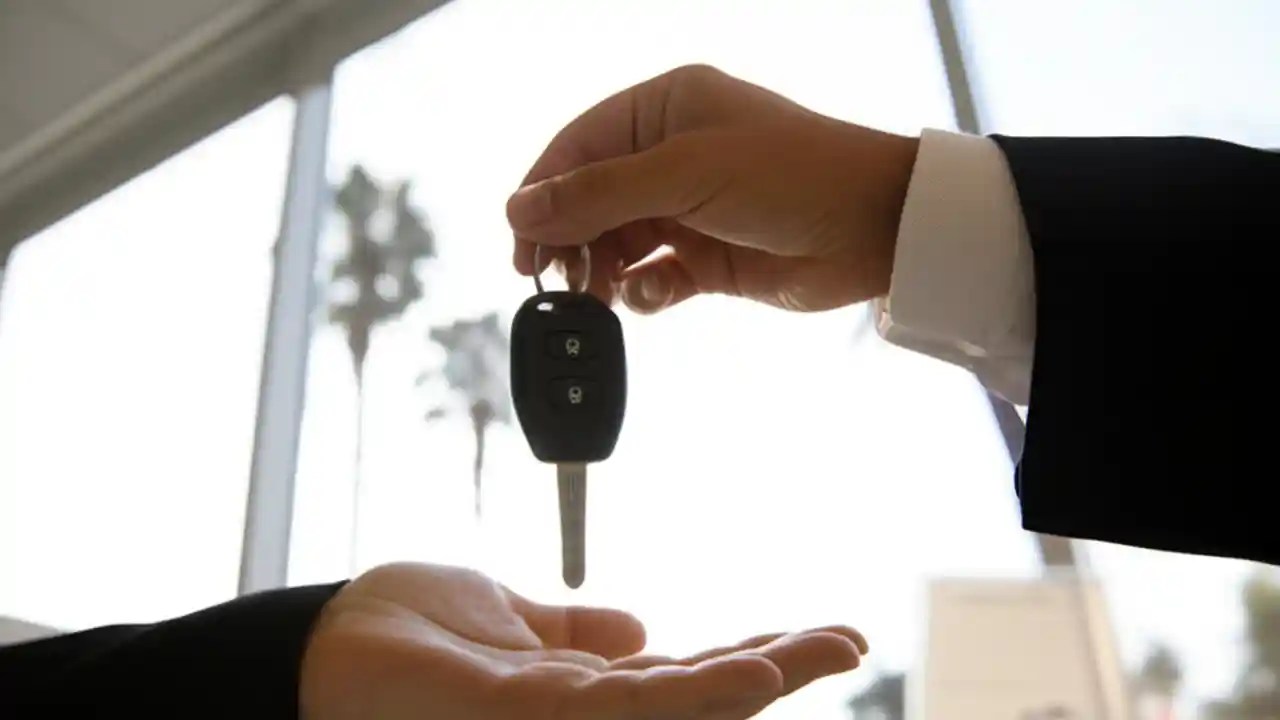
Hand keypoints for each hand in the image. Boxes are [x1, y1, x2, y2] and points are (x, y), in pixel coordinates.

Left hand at [300, 562, 866, 719]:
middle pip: (699, 698)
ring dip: (756, 677)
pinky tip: (752, 667)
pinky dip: (698, 691)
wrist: (314, 649)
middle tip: (848, 638)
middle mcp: (579, 713)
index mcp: (576, 686)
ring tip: (823, 647)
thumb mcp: (502, 612)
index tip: (811, 631)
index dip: (750, 653)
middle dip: (777, 668)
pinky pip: (630, 707)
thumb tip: (639, 623)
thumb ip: (570, 627)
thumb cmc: (396, 636)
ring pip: (681, 709)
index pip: (683, 674)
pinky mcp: (528, 718)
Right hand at [507, 64, 918, 313]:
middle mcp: (673, 155)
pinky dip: (644, 291)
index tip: (520, 239)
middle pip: (592, 199)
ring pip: (618, 241)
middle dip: (569, 238)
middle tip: (549, 279)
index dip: (544, 192)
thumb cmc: (793, 175)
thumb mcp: (685, 174)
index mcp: (665, 109)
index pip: (579, 146)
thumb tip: (520, 208)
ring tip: (595, 297)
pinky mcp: (711, 258)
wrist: (878, 228)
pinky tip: (649, 296)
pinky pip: (655, 276)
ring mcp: (691, 208)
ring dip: (602, 270)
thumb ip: (598, 194)